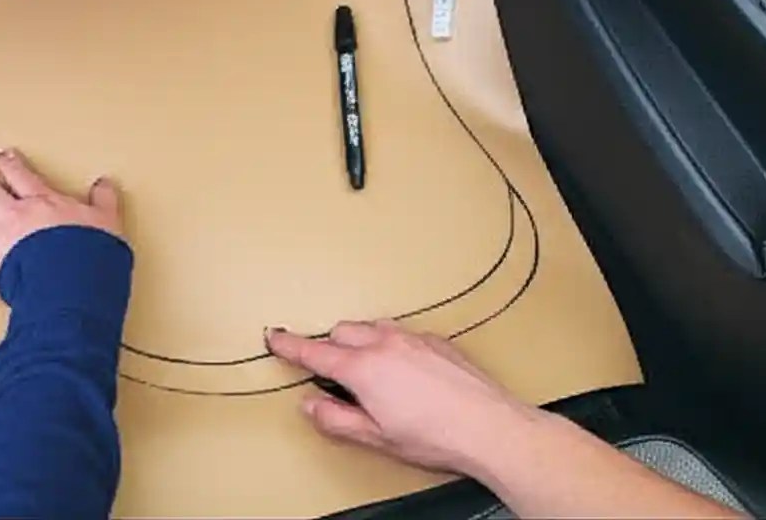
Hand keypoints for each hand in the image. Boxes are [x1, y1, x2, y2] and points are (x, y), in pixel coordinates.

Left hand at [0, 148, 121, 295]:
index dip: (11, 164)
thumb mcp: (107, 221)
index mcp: (42, 203)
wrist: (73, 285)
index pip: (22, 177)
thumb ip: (103, 202)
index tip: (3, 155)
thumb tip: (104, 184)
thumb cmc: (90, 252)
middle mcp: (16, 218)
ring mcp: (1, 245)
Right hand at [266, 321, 544, 475]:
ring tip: (372, 372)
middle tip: (335, 375)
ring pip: (373, 327)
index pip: (315, 353)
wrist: (490, 427)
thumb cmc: (436, 437)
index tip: (275, 337)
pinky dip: (392, 345)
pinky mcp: (437, 341)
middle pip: (342, 331)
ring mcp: (413, 338)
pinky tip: (405, 371)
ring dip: (362, 342)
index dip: (290, 346)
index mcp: (363, 369)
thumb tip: (311, 406)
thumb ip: (337, 419)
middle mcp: (385, 344)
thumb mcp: (376, 438)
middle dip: (331, 347)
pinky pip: (402, 333)